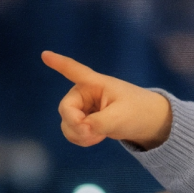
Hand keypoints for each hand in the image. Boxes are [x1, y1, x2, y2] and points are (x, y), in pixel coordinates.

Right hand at [42, 50, 171, 148]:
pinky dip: (82, 138)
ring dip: (80, 134)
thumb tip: (82, 129)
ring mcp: (83, 107)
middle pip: (66, 110)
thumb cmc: (138, 111)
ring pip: (67, 124)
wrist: (149, 122)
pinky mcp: (85, 120)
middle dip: (77, 125)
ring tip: (100, 134)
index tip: (45, 54)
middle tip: (94, 132)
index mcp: (95, 84)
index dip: (59, 63)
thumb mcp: (120, 117)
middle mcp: (85, 93)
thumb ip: (98, 123)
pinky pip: (73, 132)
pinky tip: (97, 136)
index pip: (74, 71)